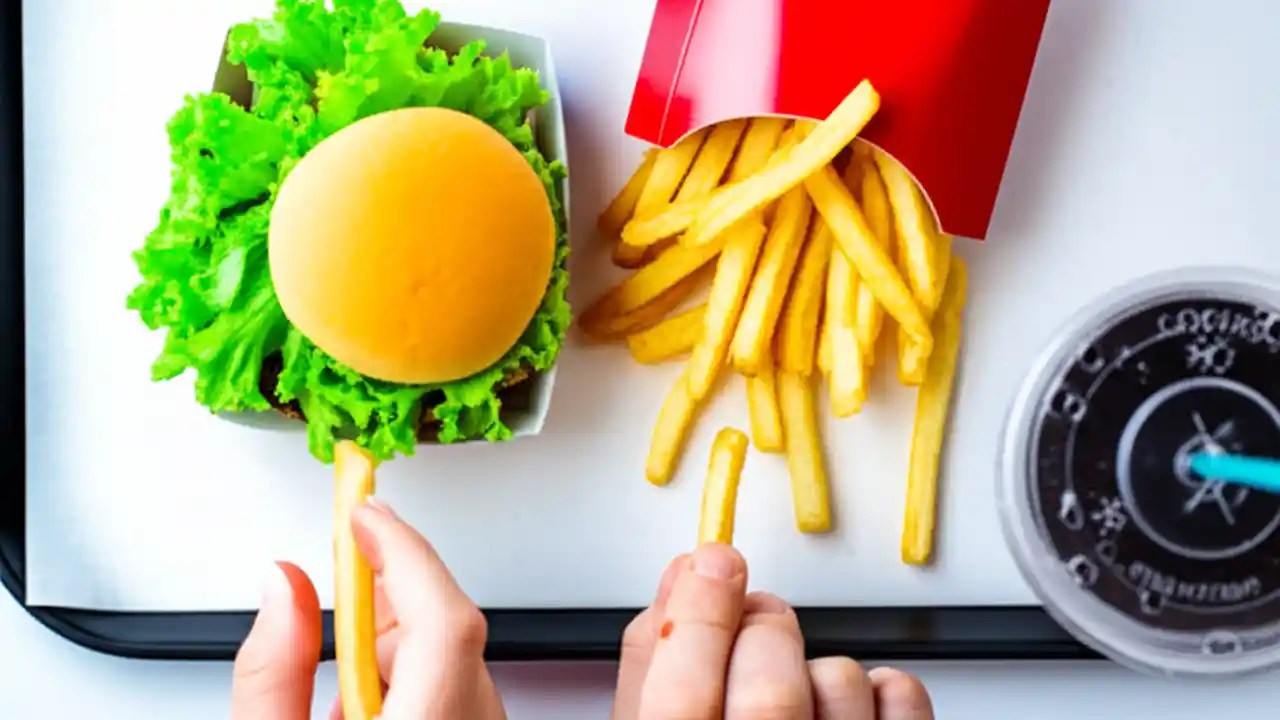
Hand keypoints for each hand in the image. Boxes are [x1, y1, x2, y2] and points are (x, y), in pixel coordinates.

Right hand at [230, 499, 504, 718]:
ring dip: (395, 644)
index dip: (403, 553)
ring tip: (335, 686)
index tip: (363, 512)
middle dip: (385, 595)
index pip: (443, 620)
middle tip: (340, 564)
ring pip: (455, 654)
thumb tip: (283, 586)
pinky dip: (414, 676)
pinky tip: (368, 706)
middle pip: (447, 629)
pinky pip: (459, 685)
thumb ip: (273, 674)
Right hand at [612, 543, 933, 718]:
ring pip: (842, 688)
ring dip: (819, 668)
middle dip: (760, 630)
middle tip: (755, 622)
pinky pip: (902, 704)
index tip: (710, 564)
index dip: (696, 616)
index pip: (679, 703)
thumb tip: (676, 583)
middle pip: (768, 693)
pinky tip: (852, 710)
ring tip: (799, 698)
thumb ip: (650, 676)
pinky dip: (884, 691)